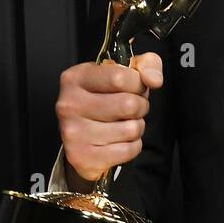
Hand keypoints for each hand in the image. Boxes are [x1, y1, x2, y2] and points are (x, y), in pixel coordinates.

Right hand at [55, 52, 162, 183]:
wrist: (83, 137)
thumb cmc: (106, 99)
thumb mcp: (125, 72)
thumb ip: (147, 65)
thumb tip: (154, 80)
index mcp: (76, 78)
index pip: (119, 77)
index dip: (138, 84)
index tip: (135, 88)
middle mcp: (69, 104)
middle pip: (128, 104)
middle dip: (140, 107)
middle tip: (132, 108)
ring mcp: (73, 132)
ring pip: (130, 129)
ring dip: (137, 127)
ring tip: (125, 123)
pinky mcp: (82, 157)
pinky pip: (128, 150)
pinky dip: (132, 146)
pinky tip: (119, 140)